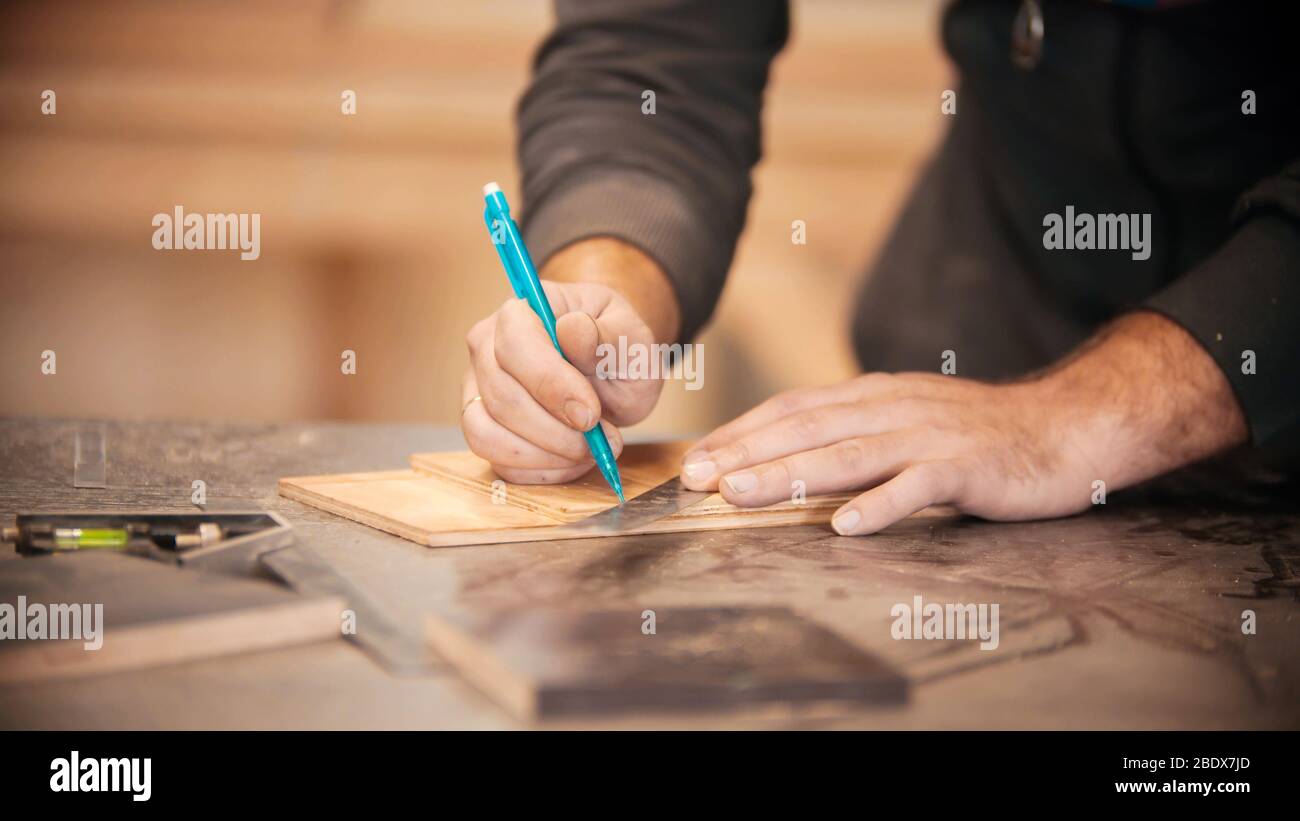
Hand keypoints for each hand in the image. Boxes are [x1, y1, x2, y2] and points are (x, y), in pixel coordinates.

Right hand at [462, 239, 679, 483]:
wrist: (611, 372)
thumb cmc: (616, 349)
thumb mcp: (631, 339)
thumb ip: (608, 335)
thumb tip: (571, 330)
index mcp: (520, 312)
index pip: (515, 345)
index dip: (550, 385)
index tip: (591, 414)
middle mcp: (487, 347)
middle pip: (501, 397)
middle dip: (555, 431)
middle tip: (601, 439)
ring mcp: (478, 388)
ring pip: (487, 434)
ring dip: (544, 455)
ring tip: (589, 451)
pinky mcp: (482, 424)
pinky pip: (495, 460)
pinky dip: (539, 470)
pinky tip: (572, 460)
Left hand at [680, 312, 1247, 534]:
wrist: (1066, 425)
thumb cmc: (979, 433)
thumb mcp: (906, 421)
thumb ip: (854, 434)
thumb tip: (789, 458)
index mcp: (873, 397)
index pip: (793, 409)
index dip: (742, 433)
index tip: (698, 460)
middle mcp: (892, 409)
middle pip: (807, 429)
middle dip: (746, 453)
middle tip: (697, 480)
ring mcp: (928, 436)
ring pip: (848, 454)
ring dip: (789, 475)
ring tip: (741, 496)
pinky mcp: (966, 467)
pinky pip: (918, 487)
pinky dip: (881, 505)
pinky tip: (846, 526)